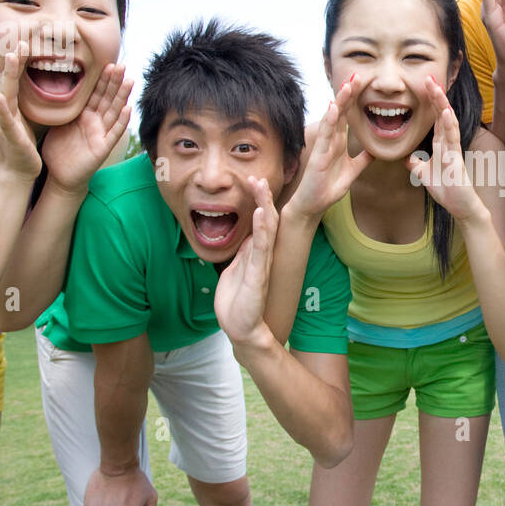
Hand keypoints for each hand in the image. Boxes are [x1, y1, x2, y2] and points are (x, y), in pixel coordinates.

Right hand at [0, 43, 41, 181]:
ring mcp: (4, 121)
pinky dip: (1, 108)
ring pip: (5, 95)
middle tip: (20, 41)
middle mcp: (2, 109)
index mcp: (6, 104)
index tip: (22, 40)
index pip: (10, 78)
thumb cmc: (15, 142)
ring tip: (11, 57)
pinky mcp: (9, 136)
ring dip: (7, 76)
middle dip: (12, 61)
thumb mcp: (8, 114)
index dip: (15, 60)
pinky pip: (5, 120)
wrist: (16, 170)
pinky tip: (0, 97)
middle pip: (7, 81)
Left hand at [41, 63, 132, 195]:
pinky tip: (128, 109)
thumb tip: (50, 85)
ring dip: (122, 97)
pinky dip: (121, 121)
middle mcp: (96, 122)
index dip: (102, 79)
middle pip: (107, 98)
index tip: (107, 62)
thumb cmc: (58, 150)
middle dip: (114, 82)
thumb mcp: (56, 123)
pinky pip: (113, 133)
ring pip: (113, 112)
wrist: (59, 176)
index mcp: (84, 115)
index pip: (95, 93)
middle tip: (122, 64)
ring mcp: (101, 134)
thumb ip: (60, 107)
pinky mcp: (102, 148)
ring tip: (130, 81)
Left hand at [214, 176, 277, 346]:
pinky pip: (261, 249)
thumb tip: (246, 236)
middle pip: (267, 219)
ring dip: (265, 206)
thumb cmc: (239, 301)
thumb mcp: (237, 270)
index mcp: (256, 253)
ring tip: (261, 186)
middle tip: (258, 177)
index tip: (253, 180)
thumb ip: (244, 253)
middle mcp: (263, 255)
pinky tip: (263, 214)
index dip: (258, 200)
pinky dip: (262, 230)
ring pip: (267, 229)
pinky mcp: (257, 276)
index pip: (261, 221)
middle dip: (263, 197)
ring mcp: (262, 264)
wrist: (242, 328)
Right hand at [287, 75, 370, 218]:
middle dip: (348, 93)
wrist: (312, 206)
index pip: (348, 116)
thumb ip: (362, 160)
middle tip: (357, 74)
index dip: (355, 100)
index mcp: (338, 142)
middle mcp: (330, 140)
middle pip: (341, 112)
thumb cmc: (327, 188)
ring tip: (347, 85)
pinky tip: (333, 107)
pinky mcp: (319, 156)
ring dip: (340, 101)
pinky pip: (325, 136)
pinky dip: (329, 121)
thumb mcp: (352, 172)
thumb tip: (375, 151)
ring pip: (333, 119)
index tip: (364, 83)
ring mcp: (324, 147)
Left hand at [406, 77, 485, 222]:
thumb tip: (407, 158)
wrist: (460, 206)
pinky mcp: (456, 159)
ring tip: (436, 87)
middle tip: (428, 77)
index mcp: (441, 144)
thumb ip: (417, 164)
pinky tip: (445, 112)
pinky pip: (453, 138)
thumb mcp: (424, 174)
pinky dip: (448, 124)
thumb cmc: (447, 190)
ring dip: (442, 104)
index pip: (435, 118)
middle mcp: (449, 142)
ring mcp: (454, 149)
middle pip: (442, 114)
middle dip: (436, 96)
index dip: (430, 101)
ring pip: (448, 121)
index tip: (424, 84)